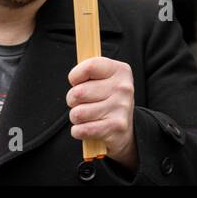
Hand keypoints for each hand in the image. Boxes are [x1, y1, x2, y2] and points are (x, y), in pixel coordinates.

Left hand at [67, 56, 136, 170]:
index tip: (78, 83)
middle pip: (78, 92)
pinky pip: (81, 130)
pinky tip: (88, 127)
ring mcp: (121, 107)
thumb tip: (74, 77)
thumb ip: (88, 72)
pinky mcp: (116, 127)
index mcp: (120, 70)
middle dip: (72, 101)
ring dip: (76, 118)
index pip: (89, 66)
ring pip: (77, 113)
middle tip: (83, 103)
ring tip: (87, 116)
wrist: (124, 128)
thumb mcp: (103, 79)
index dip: (75, 76)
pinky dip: (78, 131)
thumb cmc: (106, 99)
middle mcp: (123, 87)